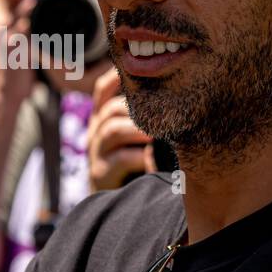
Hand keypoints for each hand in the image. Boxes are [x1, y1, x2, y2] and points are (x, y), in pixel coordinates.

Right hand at [87, 66, 153, 191]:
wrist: (117, 202)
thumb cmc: (134, 164)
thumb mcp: (134, 138)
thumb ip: (144, 119)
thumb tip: (175, 98)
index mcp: (103, 118)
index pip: (103, 90)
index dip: (115, 77)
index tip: (135, 69)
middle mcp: (95, 131)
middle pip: (111, 108)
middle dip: (137, 108)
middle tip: (164, 112)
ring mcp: (96, 151)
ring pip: (113, 129)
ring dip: (139, 130)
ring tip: (158, 135)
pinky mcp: (100, 171)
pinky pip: (120, 159)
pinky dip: (141, 158)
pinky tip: (154, 161)